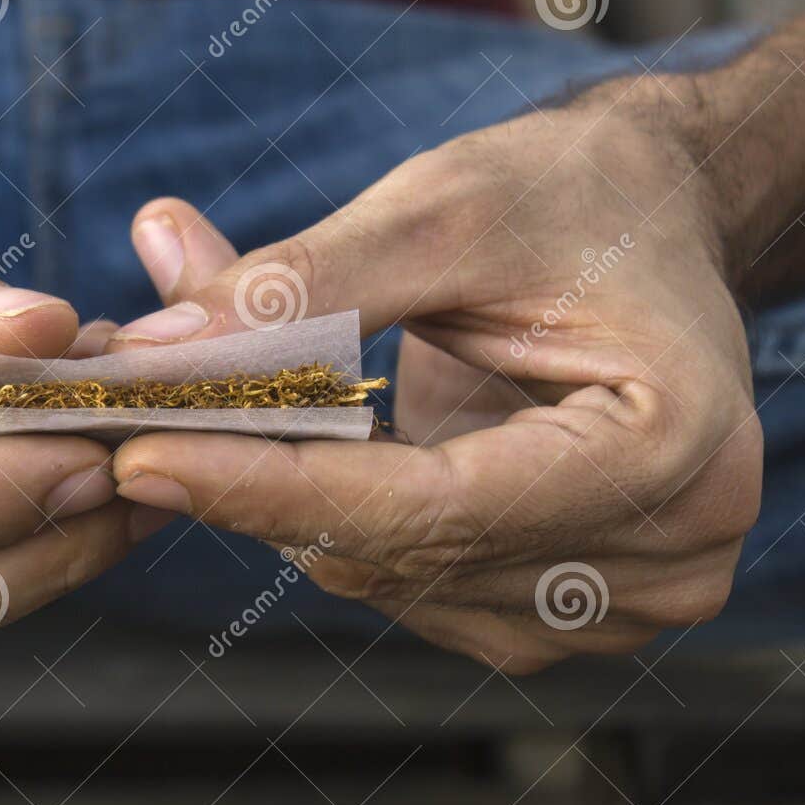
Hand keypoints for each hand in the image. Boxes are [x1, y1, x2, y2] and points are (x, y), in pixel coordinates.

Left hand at [108, 103, 762, 671]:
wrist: (654, 225)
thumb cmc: (573, 197)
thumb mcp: (445, 209)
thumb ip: (305, 288)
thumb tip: (158, 353)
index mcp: (669, 452)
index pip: (433, 508)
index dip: (273, 488)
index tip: (142, 454)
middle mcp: (665, 556)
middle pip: (403, 554)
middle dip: (255, 486)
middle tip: (134, 419)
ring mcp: (617, 602)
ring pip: (388, 577)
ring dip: (285, 497)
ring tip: (216, 403)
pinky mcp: (562, 607)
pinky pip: (406, 578)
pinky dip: (332, 513)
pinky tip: (298, 443)